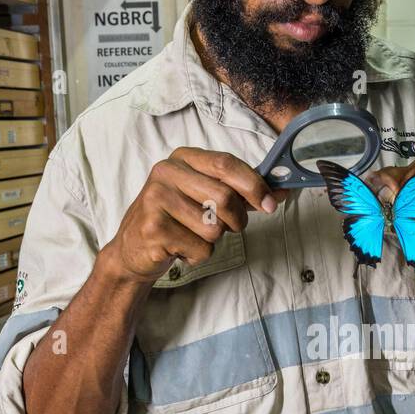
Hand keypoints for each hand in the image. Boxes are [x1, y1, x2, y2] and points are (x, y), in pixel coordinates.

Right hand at [102, 147, 287, 283]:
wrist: (133, 249)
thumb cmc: (177, 220)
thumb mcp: (206, 198)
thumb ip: (241, 193)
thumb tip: (280, 192)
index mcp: (182, 158)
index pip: (226, 164)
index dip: (254, 185)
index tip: (271, 204)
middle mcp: (166, 173)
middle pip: (224, 197)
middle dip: (237, 220)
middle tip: (230, 228)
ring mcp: (156, 199)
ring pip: (214, 227)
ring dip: (212, 241)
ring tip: (192, 236)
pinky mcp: (152, 228)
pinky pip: (200, 248)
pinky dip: (198, 255)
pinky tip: (180, 248)